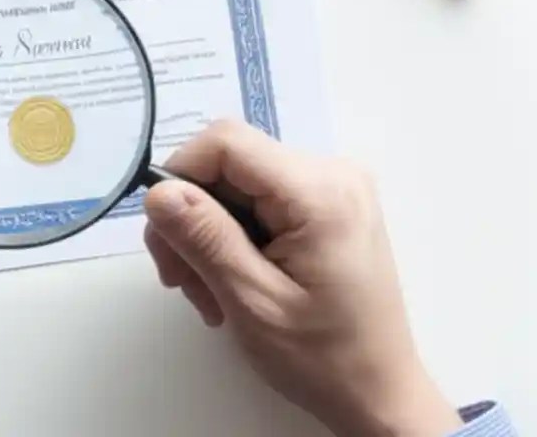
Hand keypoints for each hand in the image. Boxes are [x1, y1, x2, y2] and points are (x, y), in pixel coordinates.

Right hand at [143, 121, 462, 436]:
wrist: (379, 393)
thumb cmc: (324, 358)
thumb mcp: (252, 301)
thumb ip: (204, 238)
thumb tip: (158, 191)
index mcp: (320, 191)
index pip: (226, 142)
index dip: (180, 175)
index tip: (165, 233)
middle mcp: (332, 174)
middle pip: (228, 166)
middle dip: (191, 219)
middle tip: (179, 281)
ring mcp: (334, 188)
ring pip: (236, 186)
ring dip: (208, 236)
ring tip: (210, 295)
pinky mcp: (328, 206)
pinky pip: (260, 202)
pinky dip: (234, 238)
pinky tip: (232, 283)